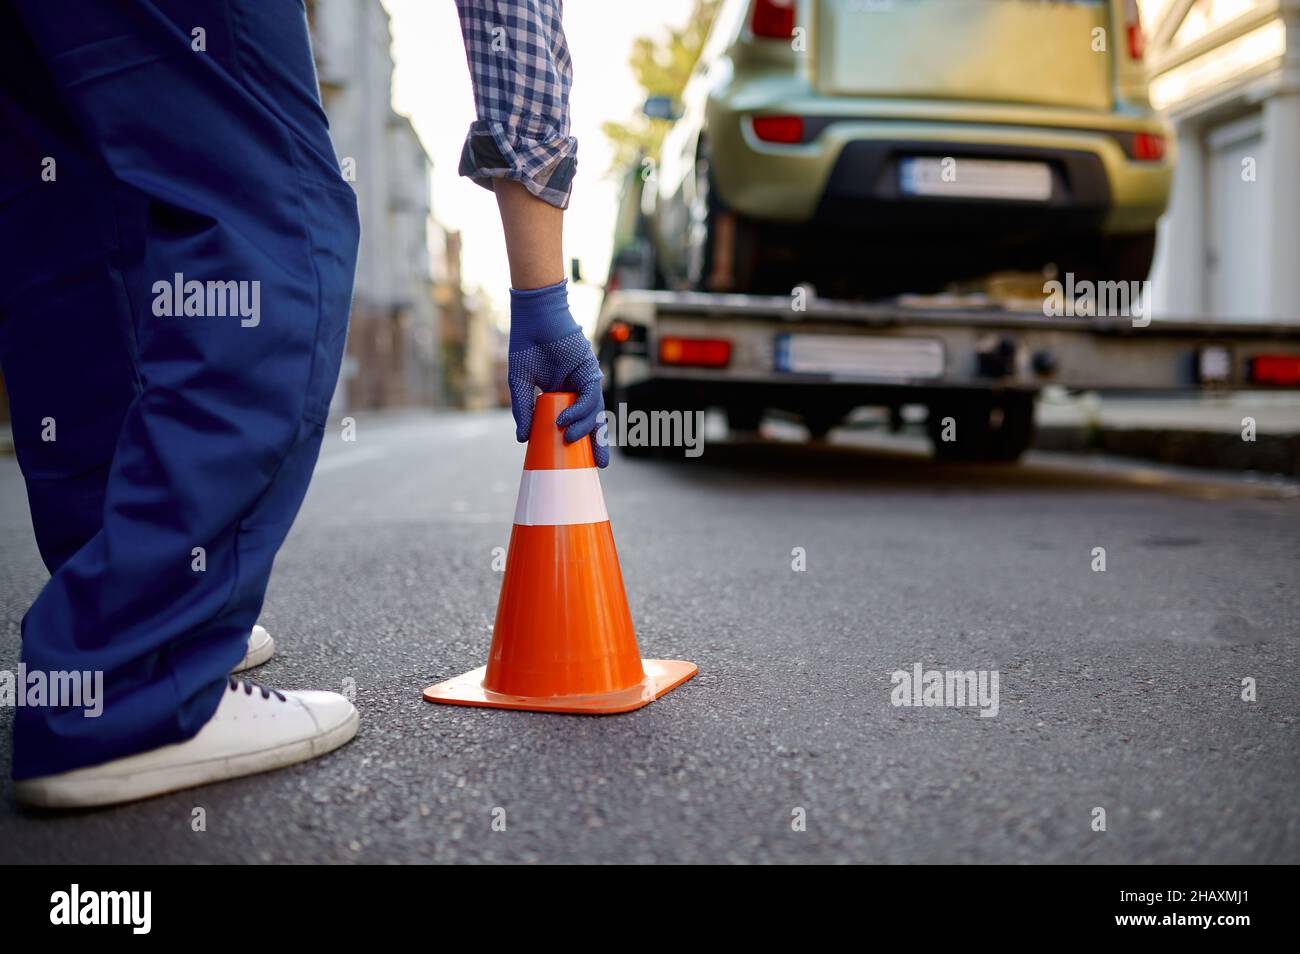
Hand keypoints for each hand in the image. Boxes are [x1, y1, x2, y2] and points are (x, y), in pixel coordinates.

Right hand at [507, 283, 607, 467]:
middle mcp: (578, 387)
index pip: (578, 420)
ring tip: (569, 440)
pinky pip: (590, 396)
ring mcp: (585, 379)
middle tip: (599, 465)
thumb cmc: (526, 346)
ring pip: (594, 410)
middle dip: (598, 442)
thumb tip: (522, 439)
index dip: (582, 439)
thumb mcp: (520, 385)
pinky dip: (579, 410)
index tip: (582, 461)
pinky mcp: (589, 369)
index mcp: (564, 392)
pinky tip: (565, 421)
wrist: (533, 319)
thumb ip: (524, 411)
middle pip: (593, 419)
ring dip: (585, 428)